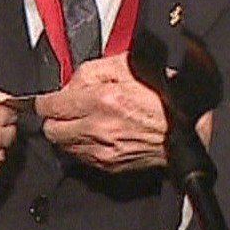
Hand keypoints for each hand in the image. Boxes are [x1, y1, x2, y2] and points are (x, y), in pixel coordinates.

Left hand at [36, 53, 171, 173]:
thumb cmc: (162, 94)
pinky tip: (95, 135)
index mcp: (102, 100)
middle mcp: (99, 129)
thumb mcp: (126, 65)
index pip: (49, 106)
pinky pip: (81, 158)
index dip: (42, 101)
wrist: (188, 127)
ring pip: (63, 146)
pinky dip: (81, 147)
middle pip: (51, 130)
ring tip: (82, 121)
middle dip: (53, 118)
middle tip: (64, 110)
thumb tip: (70, 84)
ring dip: (67, 134)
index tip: (43, 100)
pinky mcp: (110, 165)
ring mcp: (104, 151)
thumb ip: (90, 71)